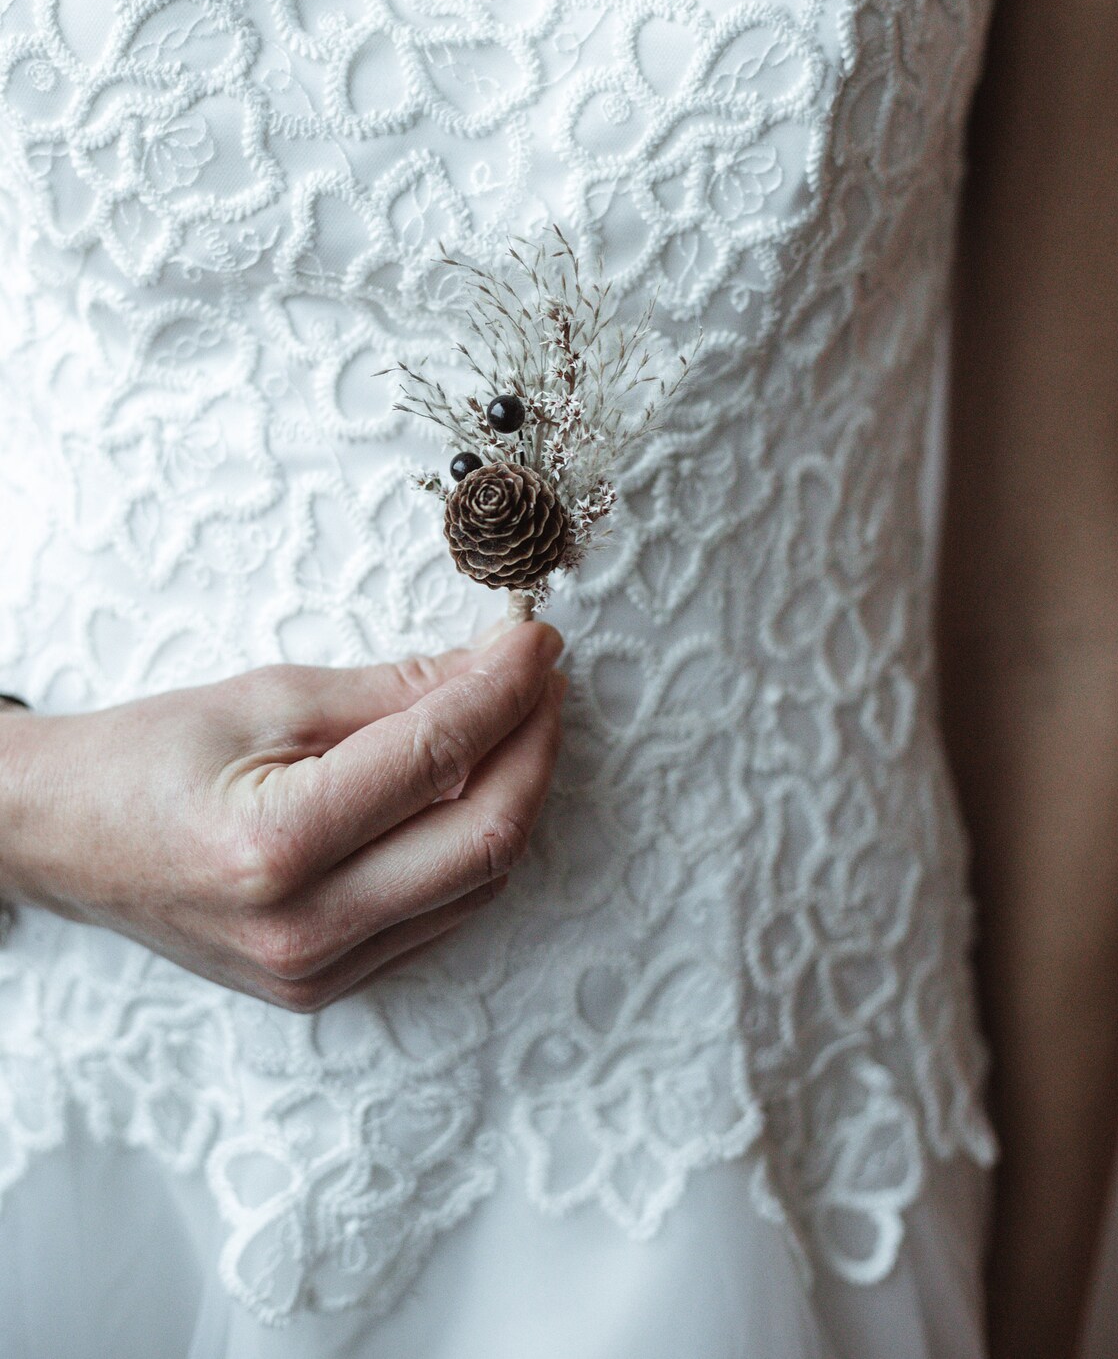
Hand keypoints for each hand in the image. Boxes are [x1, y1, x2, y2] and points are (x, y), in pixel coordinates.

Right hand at [0, 624, 564, 1010]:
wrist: (67, 838)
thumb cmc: (151, 757)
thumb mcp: (269, 696)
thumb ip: (393, 691)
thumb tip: (495, 668)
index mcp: (277, 846)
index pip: (441, 758)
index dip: (507, 690)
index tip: (536, 640)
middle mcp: (305, 930)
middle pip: (486, 837)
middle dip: (535, 745)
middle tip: (541, 677)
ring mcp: (318, 972)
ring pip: (478, 881)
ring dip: (516, 793)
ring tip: (515, 719)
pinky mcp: (326, 986)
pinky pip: (442, 914)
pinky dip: (474, 844)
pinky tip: (473, 784)